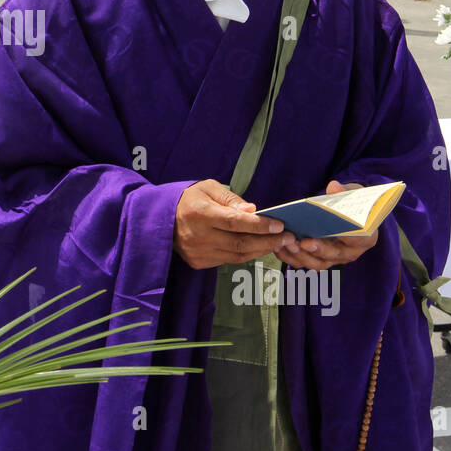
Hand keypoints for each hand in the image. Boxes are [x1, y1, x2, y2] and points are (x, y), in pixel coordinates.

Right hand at [173, 179, 295, 269]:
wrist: (162, 218)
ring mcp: (197, 252)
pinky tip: (258, 247)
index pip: (234, 222)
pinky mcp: (198, 262)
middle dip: (267, 241)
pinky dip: (245, 254)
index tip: (279, 225)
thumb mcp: (208, 188)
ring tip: (278, 243)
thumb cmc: (190, 199)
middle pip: (239, 243)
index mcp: (199, 213)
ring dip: (260, 250)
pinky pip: (227, 260)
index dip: (259, 225)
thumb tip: (252, 210)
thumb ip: (230, 199)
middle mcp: (197, 235)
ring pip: (236, 255)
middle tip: (288, 237)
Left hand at [275, 180, 379, 270]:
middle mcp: (350, 252)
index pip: (358, 241)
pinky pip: (305, 262)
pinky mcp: (320, 260)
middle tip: (300, 242)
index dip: (341, 239)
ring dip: (300, 255)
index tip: (321, 237)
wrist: (348, 214)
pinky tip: (279, 247)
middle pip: (333, 255)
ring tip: (286, 243)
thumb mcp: (353, 194)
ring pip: (317, 263)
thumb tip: (334, 187)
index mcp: (365, 237)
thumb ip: (344, 192)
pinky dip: (291, 257)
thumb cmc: (352, 205)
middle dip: (315, 250)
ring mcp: (335, 258)